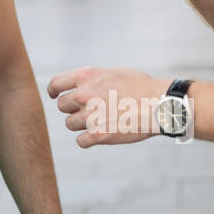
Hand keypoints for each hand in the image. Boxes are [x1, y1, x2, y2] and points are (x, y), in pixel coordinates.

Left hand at [47, 66, 165, 146]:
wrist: (159, 105)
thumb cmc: (141, 87)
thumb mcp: (113, 72)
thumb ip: (93, 78)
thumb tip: (78, 85)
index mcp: (86, 76)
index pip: (55, 84)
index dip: (53, 92)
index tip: (54, 96)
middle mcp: (84, 94)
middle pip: (62, 106)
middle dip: (72, 109)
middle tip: (88, 111)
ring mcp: (90, 115)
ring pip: (70, 124)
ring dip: (81, 124)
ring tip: (100, 121)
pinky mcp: (98, 134)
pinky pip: (80, 141)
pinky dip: (88, 140)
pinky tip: (99, 135)